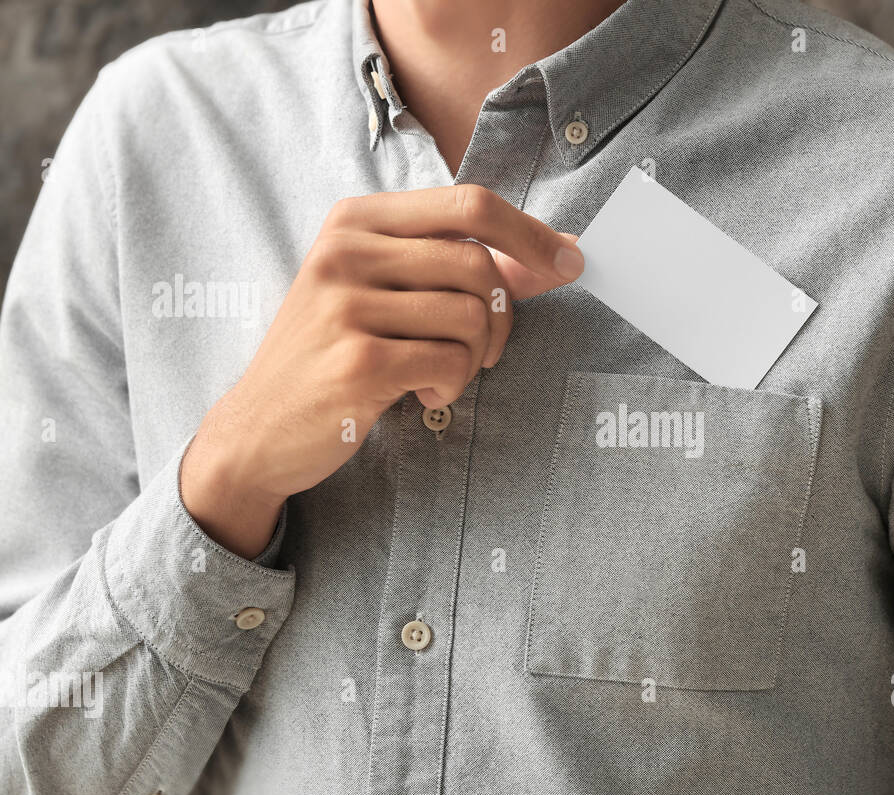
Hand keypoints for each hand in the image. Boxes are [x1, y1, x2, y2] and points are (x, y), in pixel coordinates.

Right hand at [180, 185, 583, 558]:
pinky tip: (423, 394)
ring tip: (440, 374)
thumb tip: (555, 255)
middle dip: (501, 317)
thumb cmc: (336, 355)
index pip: (469, 203)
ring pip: (470, 315)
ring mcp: (345, 304)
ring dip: (475, 357)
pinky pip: (451, 362)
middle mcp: (344, 251)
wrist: (259, 429)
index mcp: (355, 220)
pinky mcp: (356, 360)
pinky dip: (453, 386)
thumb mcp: (387, 294)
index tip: (570, 261)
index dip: (530, 233)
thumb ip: (459, 267)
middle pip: (478, 264)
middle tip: (482, 351)